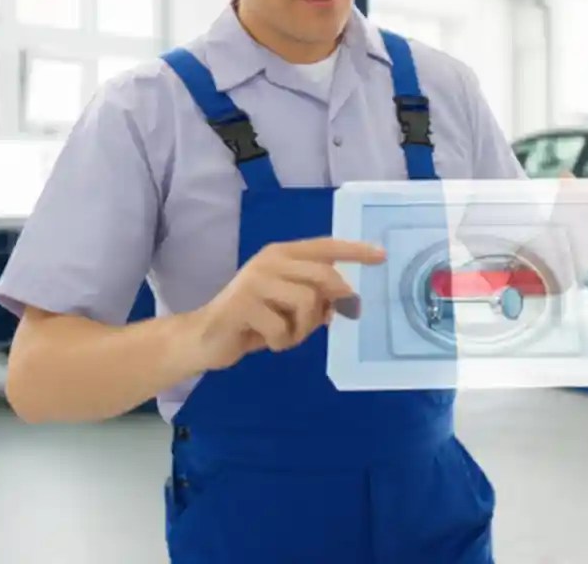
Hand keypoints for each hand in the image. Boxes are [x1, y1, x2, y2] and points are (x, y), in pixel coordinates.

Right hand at [184, 238, 385, 372]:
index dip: (355, 251)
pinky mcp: (244, 305)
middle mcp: (270, 261)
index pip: (325, 246)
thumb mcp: (288, 306)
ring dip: (303, 328)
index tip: (382, 256)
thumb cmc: (253, 320)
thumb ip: (315, 298)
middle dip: (334, 302)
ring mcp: (255, 281)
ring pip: (307, 303)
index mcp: (282, 254)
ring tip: (285, 335)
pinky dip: (282, 342)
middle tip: (329, 320)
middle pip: (324, 275)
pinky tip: (265, 341)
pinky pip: (283, 328)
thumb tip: (343, 302)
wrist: (205, 337)